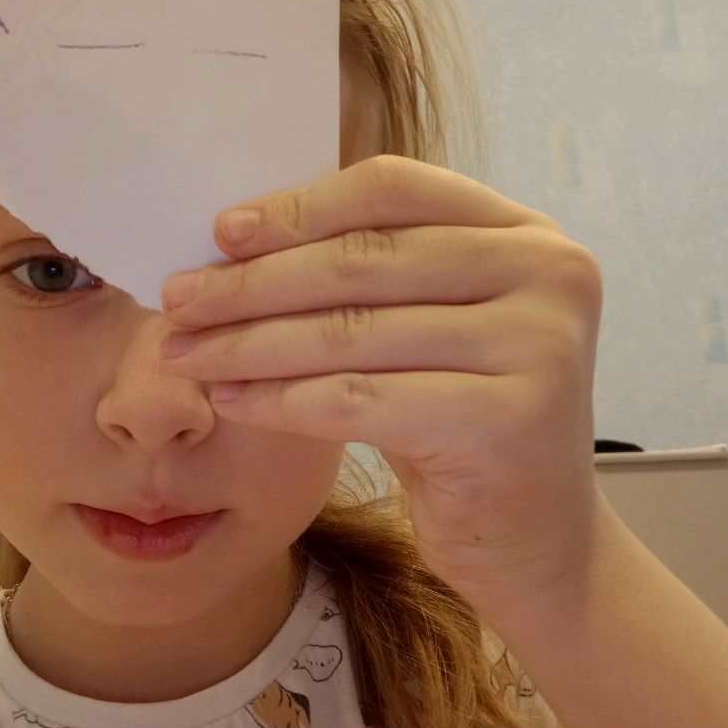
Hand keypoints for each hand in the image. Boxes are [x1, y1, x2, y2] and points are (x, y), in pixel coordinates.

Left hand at [159, 154, 606, 611]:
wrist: (533, 537)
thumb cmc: (461, 420)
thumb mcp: (428, 326)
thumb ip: (369, 273)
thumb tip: (234, 237)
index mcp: (528, 233)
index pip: (395, 189)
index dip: (299, 207)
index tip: (220, 232)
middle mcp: (550, 276)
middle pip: (362, 260)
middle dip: (253, 283)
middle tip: (177, 300)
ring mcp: (539, 347)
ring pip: (351, 333)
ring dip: (249, 343)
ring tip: (185, 353)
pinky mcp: (509, 421)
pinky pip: (358, 401)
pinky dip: (281, 399)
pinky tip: (232, 399)